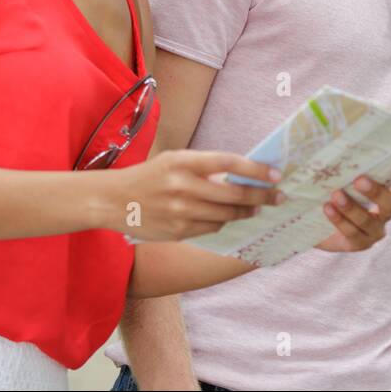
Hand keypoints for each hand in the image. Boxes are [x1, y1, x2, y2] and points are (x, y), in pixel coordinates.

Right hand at [107, 149, 285, 241]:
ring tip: (256, 208)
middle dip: (261, 196)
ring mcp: (180, 211)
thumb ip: (206, 166)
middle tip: (278, 197)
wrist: (112, 200)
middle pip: (233, 194)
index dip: (256, 171)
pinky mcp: (177, 232)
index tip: (276, 175)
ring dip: (246, 212)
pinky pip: (211, 228)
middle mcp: (182, 186)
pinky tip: (229, 217)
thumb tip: (244, 175)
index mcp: (183, 161)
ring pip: (226, 215)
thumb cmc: (150, 175)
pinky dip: (223, 223)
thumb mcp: (175, 160)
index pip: (229, 163)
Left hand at [315, 165, 390, 253]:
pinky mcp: (359, 242)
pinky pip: (353, 233)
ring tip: (335, 195)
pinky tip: (328, 208)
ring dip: (352, 207)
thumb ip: (344, 160)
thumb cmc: (328, 186)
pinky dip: (340, 220)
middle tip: (359, 180)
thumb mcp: (336, 172)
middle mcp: (385, 211)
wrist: (311, 217)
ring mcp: (374, 229)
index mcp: (387, 189)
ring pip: (369, 220)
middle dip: (376, 192)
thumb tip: (336, 139)